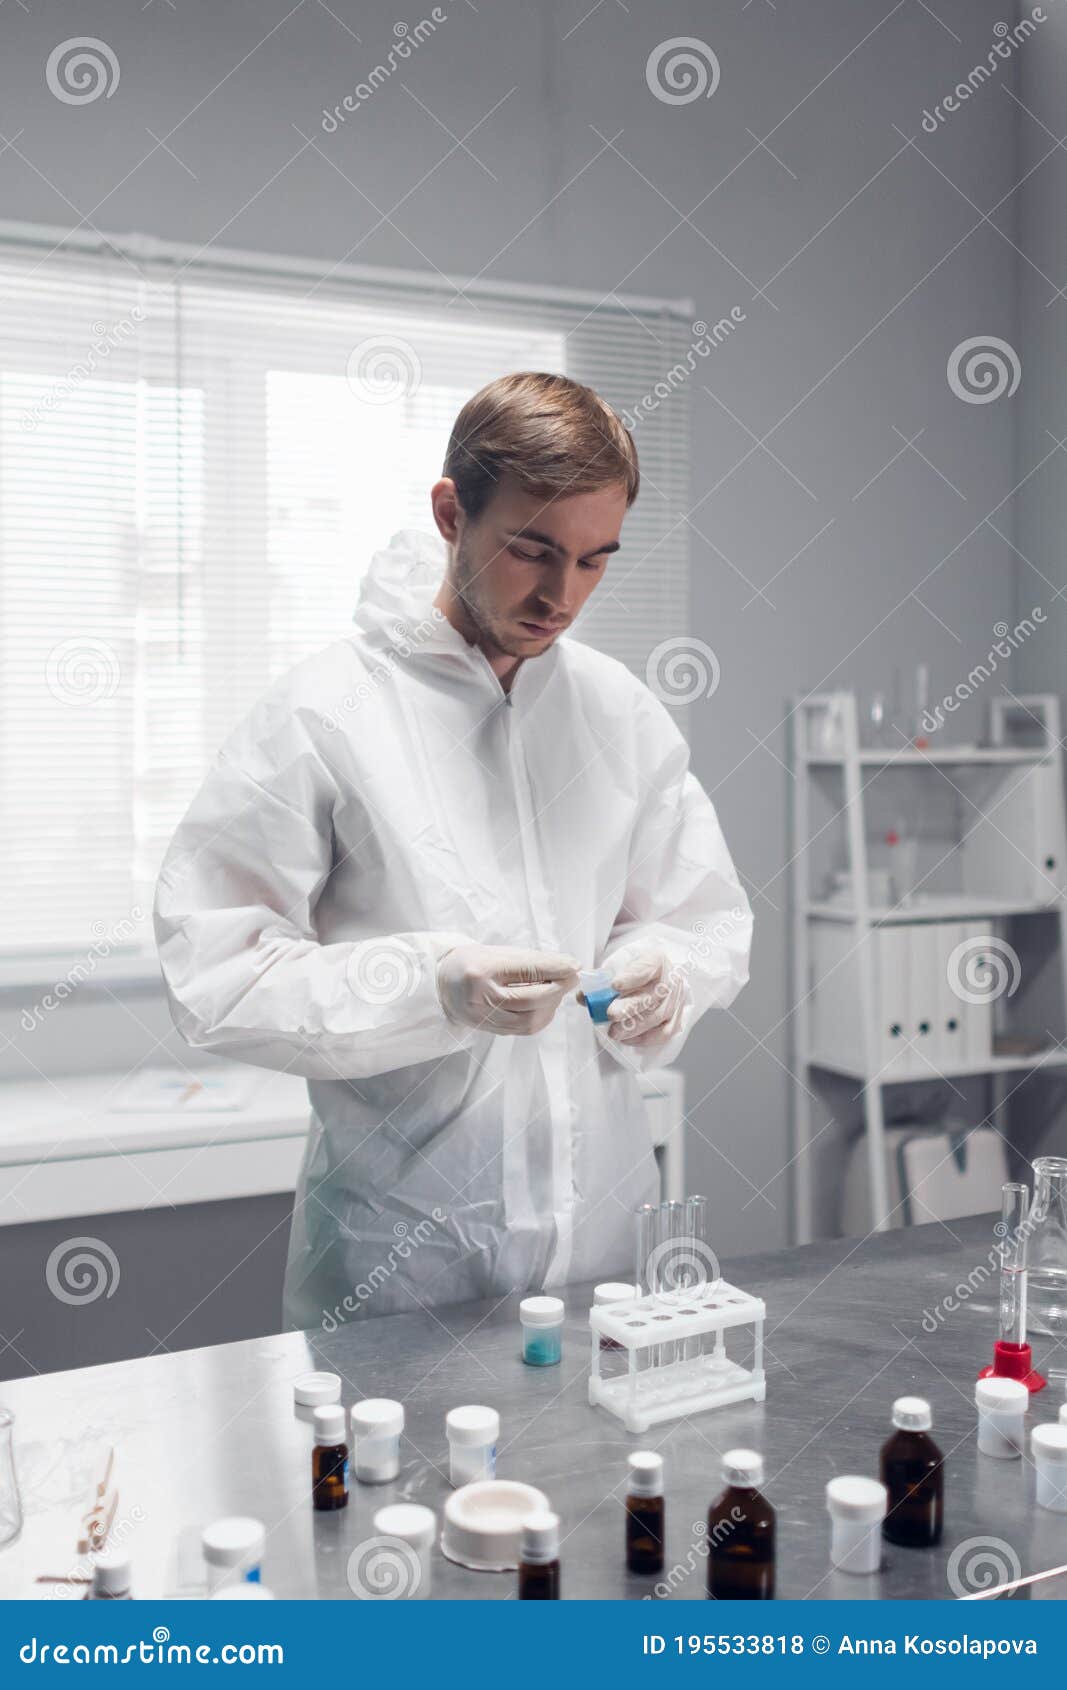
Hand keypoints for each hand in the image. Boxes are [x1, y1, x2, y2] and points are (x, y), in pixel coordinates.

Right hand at [436, 944, 578, 1035]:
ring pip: (530, 1019)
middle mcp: (480, 997)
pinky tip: (545, 1004)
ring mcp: (484, 1018)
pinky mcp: (490, 1031)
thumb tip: (568, 965)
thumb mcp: (496, 952)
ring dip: (552, 1005)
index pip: (525, 970)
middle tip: (571, 977)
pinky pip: (524, 1029)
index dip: (555, 968)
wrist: (441, 984)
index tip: (574, 965)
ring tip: (557, 990)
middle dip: (557, 989)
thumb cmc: (471, 963)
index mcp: (481, 970)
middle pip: (530, 999)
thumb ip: (530, 960)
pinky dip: (542, 1016)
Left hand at [601, 946, 686, 1048]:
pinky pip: (665, 1032)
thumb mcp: (619, 965)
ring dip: (635, 1027)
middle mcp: (670, 980)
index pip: (647, 966)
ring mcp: (676, 1000)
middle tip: (611, 1014)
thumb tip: (584, 997)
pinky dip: (646, 1039)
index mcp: (657, 960)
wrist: (658, 975)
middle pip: (652, 995)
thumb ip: (602, 979)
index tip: (614, 985)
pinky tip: (628, 1039)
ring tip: (614, 1032)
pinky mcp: (676, 1017)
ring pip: (658, 1016)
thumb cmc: (636, 969)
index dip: (631, 976)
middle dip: (630, 1006)